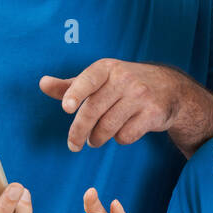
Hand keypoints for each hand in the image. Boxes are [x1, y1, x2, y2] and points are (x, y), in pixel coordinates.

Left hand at [40, 59, 187, 150]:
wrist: (170, 88)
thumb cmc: (125, 84)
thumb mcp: (100, 79)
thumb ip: (71, 85)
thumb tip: (42, 83)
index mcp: (107, 68)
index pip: (88, 80)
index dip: (76, 93)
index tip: (66, 108)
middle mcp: (125, 79)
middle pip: (93, 111)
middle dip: (79, 132)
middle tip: (73, 145)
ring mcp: (141, 96)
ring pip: (108, 127)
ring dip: (97, 138)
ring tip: (95, 139)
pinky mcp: (153, 113)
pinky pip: (126, 135)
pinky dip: (120, 139)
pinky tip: (122, 132)